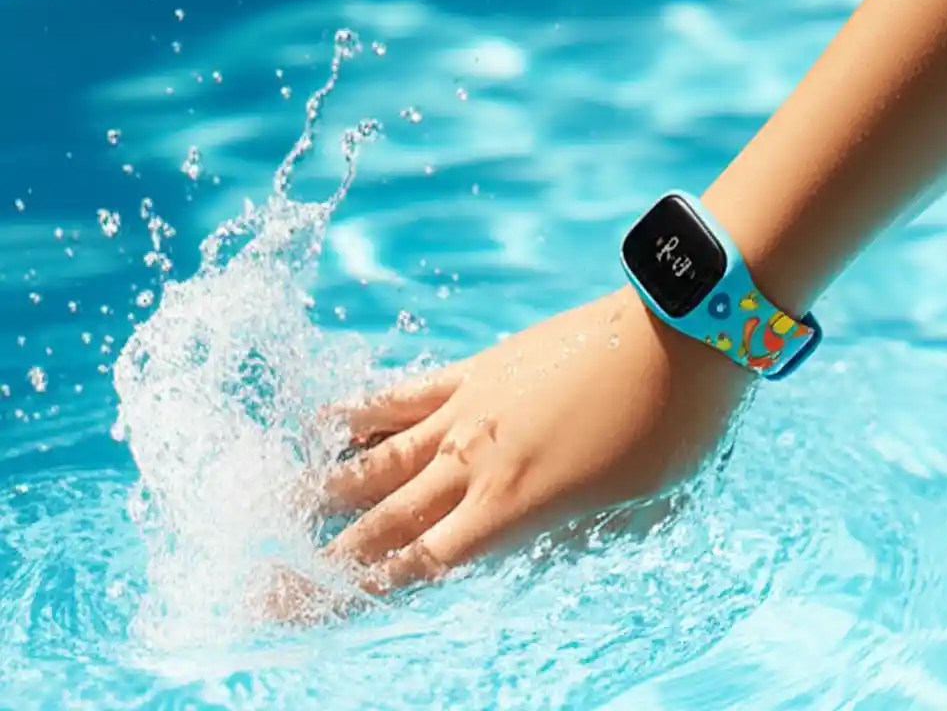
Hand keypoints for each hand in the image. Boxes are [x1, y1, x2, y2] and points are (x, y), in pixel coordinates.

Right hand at [319, 287, 749, 592]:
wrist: (680, 337)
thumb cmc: (672, 433)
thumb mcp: (630, 514)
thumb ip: (561, 537)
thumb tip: (517, 548)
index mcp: (512, 510)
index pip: (414, 567)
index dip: (351, 594)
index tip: (301, 613)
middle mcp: (474, 464)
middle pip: (380, 522)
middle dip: (318, 559)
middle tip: (262, 583)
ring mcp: (470, 411)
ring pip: (377, 459)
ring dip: (324, 488)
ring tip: (276, 507)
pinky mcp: (479, 368)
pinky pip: (405, 394)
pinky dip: (360, 411)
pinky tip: (324, 419)